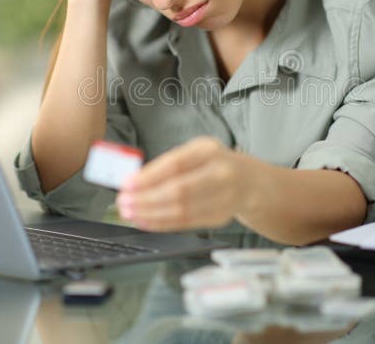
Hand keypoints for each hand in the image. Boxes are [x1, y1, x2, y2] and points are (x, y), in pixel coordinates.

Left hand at [116, 137, 259, 230]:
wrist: (251, 181)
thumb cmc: (214, 164)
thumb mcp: (197, 152)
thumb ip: (169, 164)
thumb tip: (135, 181)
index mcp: (210, 150)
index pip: (175, 164)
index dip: (149, 176)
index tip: (127, 184)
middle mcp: (220, 173)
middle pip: (179, 190)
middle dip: (146, 199)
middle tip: (124, 202)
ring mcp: (224, 197)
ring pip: (182, 210)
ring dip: (150, 214)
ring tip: (130, 213)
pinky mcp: (220, 218)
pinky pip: (186, 223)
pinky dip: (162, 224)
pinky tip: (146, 221)